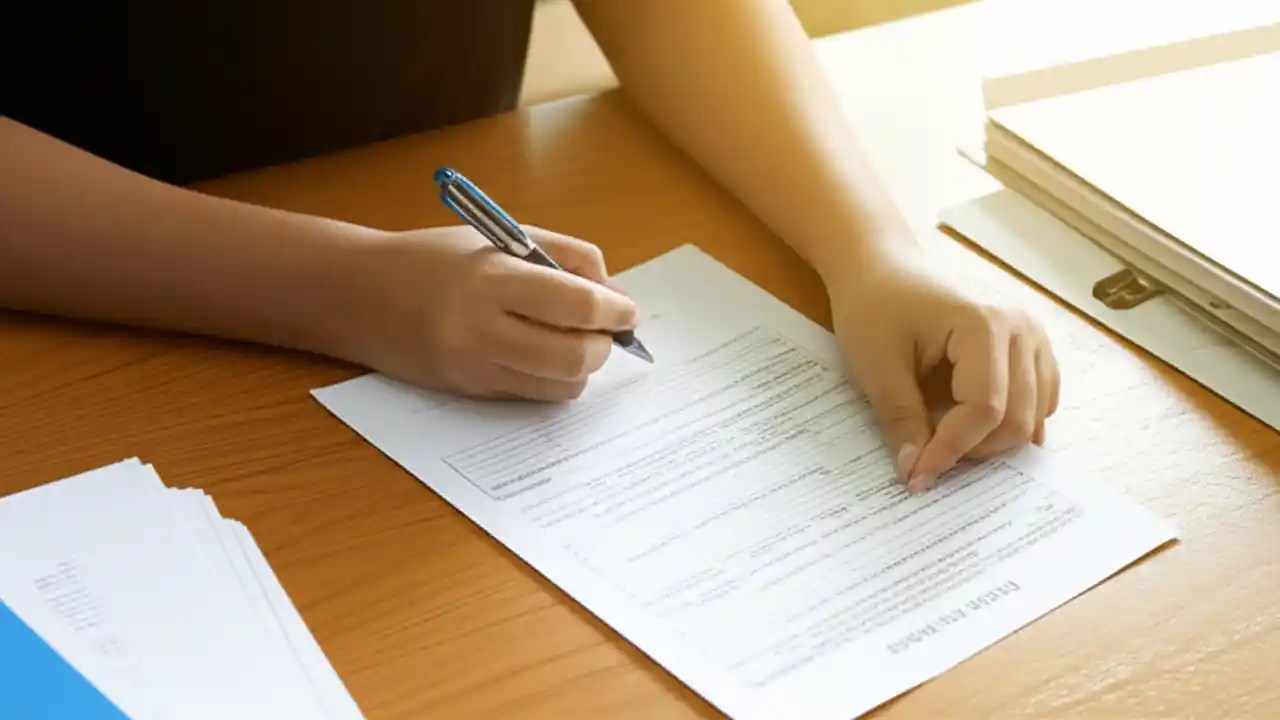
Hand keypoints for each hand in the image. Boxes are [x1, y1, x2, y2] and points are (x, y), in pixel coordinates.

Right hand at [351, 225, 637, 400]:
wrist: (358, 295)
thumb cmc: (434, 258)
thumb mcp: (497, 237)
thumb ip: (563, 255)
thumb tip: (611, 291)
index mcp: (492, 278)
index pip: (577, 305)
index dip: (614, 311)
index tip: (627, 310)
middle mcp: (482, 328)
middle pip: (575, 356)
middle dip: (604, 346)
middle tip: (606, 331)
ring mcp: (474, 366)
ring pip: (559, 385)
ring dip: (582, 367)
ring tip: (575, 343)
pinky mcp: (468, 390)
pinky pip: (531, 393)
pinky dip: (552, 378)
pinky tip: (544, 355)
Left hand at [829, 247, 1060, 492]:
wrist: (881, 264)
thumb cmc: (873, 306)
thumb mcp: (876, 366)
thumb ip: (902, 420)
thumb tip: (916, 471)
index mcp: (985, 325)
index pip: (985, 410)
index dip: (952, 451)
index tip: (918, 477)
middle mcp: (1022, 328)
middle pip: (1018, 418)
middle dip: (974, 451)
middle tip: (928, 462)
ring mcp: (1033, 334)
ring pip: (1034, 414)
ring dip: (993, 440)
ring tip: (945, 441)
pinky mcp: (1031, 343)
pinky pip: (1038, 397)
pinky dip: (1010, 421)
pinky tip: (971, 428)